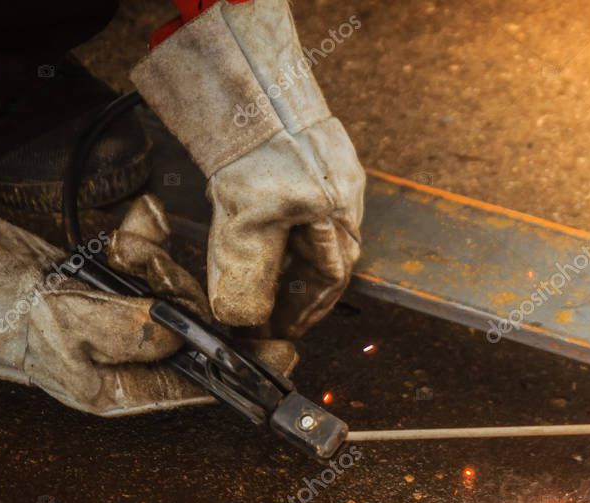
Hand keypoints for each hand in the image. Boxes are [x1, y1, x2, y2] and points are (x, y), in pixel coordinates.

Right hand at [0, 195, 296, 415]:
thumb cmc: (6, 318)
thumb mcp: (70, 330)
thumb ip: (132, 334)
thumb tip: (184, 336)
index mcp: (124, 389)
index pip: (200, 384)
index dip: (244, 370)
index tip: (284, 353)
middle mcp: (132, 360)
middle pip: (194, 332)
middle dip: (182, 293)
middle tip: (154, 269)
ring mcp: (126, 323)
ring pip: (175, 293)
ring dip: (157, 262)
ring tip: (122, 248)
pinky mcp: (119, 289)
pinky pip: (152, 267)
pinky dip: (144, 240)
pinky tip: (135, 222)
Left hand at [131, 0, 364, 338]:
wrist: (250, 86)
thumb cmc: (253, 149)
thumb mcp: (243, 225)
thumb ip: (247, 277)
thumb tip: (245, 319)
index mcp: (336, 218)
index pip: (328, 281)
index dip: (304, 310)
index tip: (281, 328)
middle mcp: (346, 197)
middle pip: (330, 260)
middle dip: (302, 290)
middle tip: (275, 312)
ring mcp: (339, 174)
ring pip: (321, 232)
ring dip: (295, 260)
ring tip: (268, 277)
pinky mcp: (323, 156)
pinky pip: (314, 205)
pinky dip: (293, 228)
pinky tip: (270, 230)